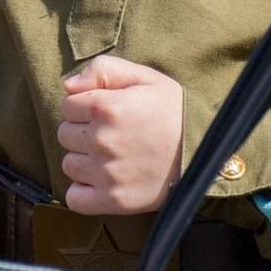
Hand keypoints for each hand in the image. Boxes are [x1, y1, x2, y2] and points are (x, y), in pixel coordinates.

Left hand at [56, 55, 184, 215]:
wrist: (206, 150)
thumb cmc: (174, 111)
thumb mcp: (144, 77)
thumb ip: (103, 70)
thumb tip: (68, 86)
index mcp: (105, 107)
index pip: (67, 105)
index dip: (84, 106)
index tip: (105, 112)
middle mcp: (101, 140)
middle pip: (65, 134)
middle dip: (83, 131)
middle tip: (111, 134)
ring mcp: (106, 173)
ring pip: (69, 164)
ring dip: (84, 160)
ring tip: (110, 156)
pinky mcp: (113, 200)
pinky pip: (75, 198)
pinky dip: (83, 191)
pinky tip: (101, 181)